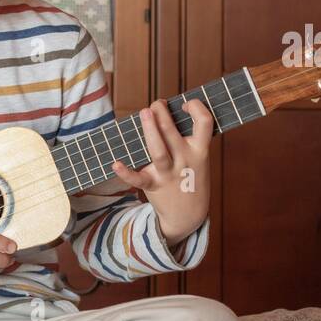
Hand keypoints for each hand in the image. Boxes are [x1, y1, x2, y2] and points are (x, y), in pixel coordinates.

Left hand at [110, 98, 213, 245]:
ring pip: (158, 151)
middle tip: (156, 104)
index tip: (184, 104)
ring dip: (150, 130)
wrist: (189, 216)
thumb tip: (167, 111)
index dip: (196, 107)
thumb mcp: (198, 159)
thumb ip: (187, 139)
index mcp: (199, 151)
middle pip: (173, 133)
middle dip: (162, 114)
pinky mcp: (153, 186)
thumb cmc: (190, 178)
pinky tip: (116, 164)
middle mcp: (185, 160)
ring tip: (144, 112)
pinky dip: (126, 173)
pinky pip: (138, 179)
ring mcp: (169, 174)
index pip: (204, 122)